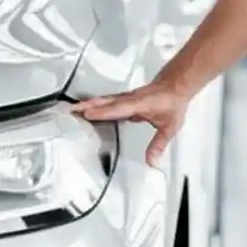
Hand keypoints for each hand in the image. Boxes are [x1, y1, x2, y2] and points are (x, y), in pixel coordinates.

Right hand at [70, 80, 189, 168]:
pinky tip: (88, 110)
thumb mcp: (169, 127)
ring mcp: (127, 98)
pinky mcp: (125, 98)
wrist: (176, 85)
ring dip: (89, 104)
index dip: (103, 112)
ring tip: (72, 110)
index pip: (119, 108)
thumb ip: (158, 145)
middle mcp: (130, 99)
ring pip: (105, 100)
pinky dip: (96, 105)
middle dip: (88, 106)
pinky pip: (108, 101)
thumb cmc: (172, 102)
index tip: (88, 114)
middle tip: (70, 111)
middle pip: (106, 102)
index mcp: (140, 104)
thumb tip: (151, 161)